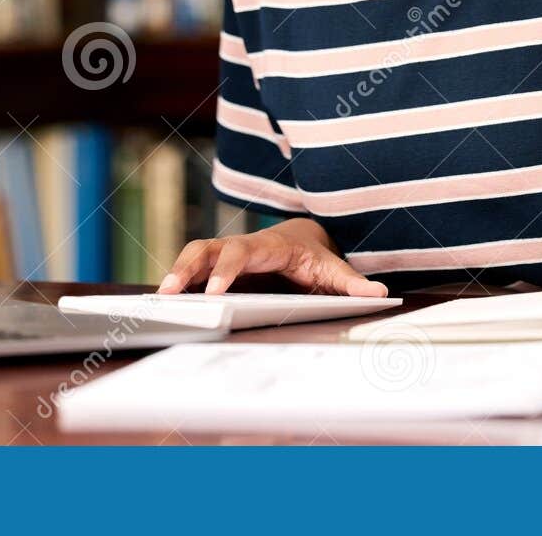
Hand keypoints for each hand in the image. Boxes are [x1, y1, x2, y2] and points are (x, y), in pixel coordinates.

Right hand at [156, 218, 388, 296]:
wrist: (303, 240)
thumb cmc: (316, 256)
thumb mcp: (335, 269)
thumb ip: (353, 282)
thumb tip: (380, 292)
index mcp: (268, 246)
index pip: (242, 254)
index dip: (228, 270)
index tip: (218, 292)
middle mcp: (241, 246)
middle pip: (208, 248)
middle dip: (188, 267)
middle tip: (171, 292)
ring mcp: (227, 254)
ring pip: (195, 255)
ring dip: (177, 273)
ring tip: (160, 297)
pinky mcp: (218, 267)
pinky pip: (194, 270)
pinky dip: (179, 282)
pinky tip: (165, 302)